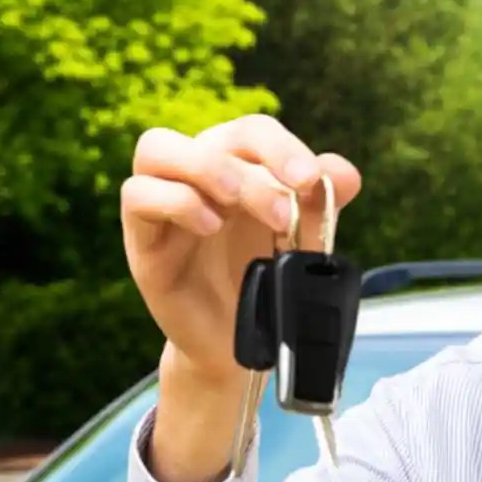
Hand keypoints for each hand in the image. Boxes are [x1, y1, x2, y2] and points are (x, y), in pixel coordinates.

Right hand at [120, 114, 361, 382]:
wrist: (234, 348)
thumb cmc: (264, 286)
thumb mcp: (302, 248)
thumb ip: (320, 209)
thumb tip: (345, 174)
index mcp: (238, 169)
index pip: (253, 132)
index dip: (281, 147)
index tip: (310, 180)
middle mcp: (197, 177)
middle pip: (211, 135)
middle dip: (254, 165)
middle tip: (281, 214)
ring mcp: (164, 205)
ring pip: (156, 149)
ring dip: (205, 169)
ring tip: (233, 206)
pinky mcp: (143, 240)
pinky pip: (136, 196)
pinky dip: (175, 202)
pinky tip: (208, 227)